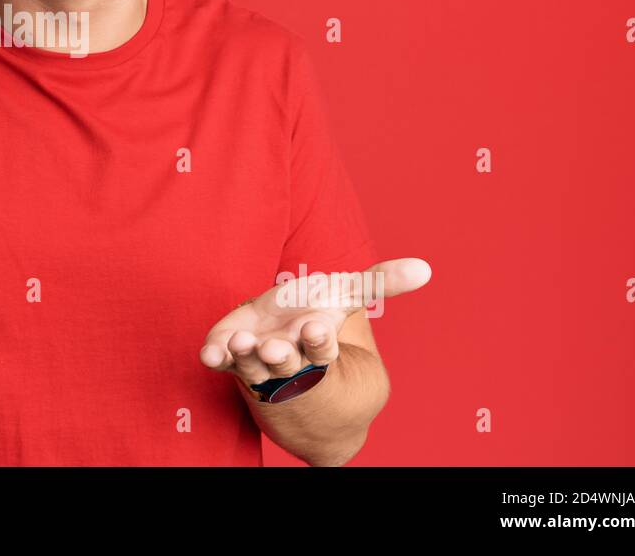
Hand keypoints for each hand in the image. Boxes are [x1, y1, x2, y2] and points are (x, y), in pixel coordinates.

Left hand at [199, 258, 430, 387]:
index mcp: (317, 347)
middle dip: (280, 355)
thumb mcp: (345, 298)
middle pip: (285, 362)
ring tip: (244, 343)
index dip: (318, 341)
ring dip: (246, 357)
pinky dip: (215, 358)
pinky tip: (210, 354)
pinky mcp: (228, 356)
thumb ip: (379, 283)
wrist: (278, 339)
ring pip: (251, 366)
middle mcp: (287, 359)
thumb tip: (425, 268)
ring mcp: (255, 361)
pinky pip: (220, 361)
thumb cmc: (315, 317)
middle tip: (273, 347)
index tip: (315, 327)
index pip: (321, 349)